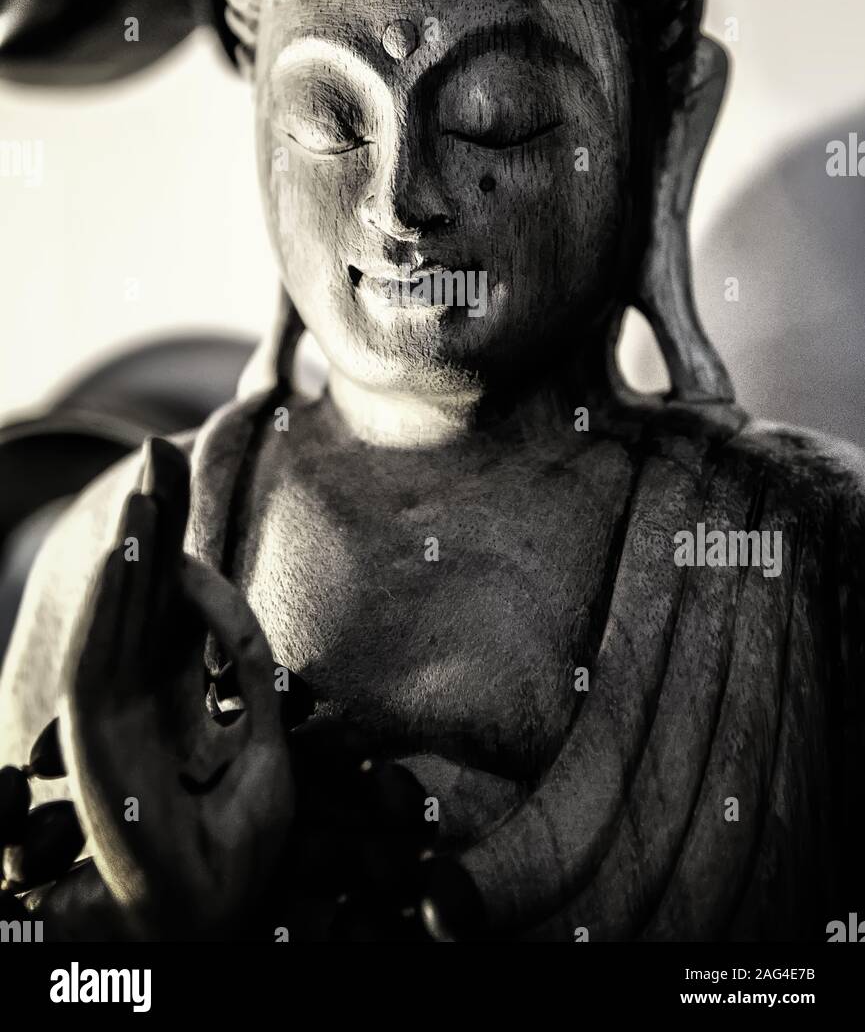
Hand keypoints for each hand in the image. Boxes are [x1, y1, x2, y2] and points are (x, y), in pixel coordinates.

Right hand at [57, 437, 292, 939]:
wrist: (211, 922)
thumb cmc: (240, 850)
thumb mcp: (269, 748)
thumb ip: (252, 676)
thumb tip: (235, 613)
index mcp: (176, 694)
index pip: (174, 604)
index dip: (183, 546)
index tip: (200, 490)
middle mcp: (140, 693)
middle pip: (144, 592)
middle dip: (152, 523)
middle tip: (160, 450)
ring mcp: (113, 712)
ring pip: (119, 611)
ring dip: (131, 547)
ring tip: (146, 484)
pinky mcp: (96, 737)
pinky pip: (104, 652)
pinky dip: (114, 599)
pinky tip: (133, 549)